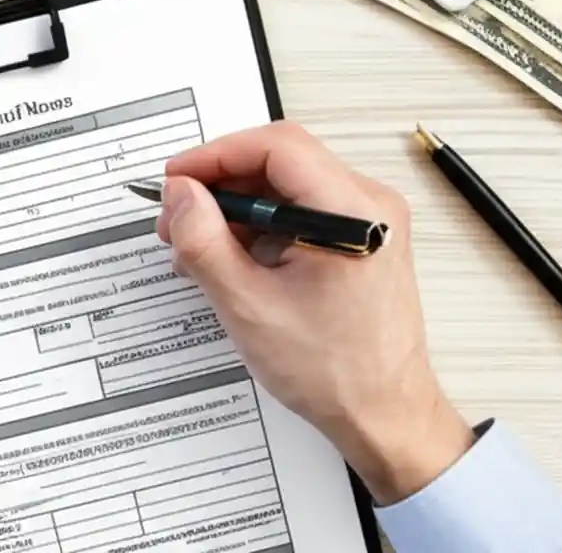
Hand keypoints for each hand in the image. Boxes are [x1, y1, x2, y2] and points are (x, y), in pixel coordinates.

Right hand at [157, 122, 473, 503]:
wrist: (384, 416)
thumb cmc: (336, 372)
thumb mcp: (249, 305)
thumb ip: (204, 241)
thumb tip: (180, 195)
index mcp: (352, 211)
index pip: (275, 147)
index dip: (216, 156)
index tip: (177, 180)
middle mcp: (370, 205)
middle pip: (280, 162)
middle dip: (221, 185)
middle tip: (178, 218)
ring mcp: (369, 222)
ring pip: (288, 187)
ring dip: (238, 210)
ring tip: (199, 249)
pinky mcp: (361, 240)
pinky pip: (302, 212)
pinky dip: (262, 228)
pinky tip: (231, 260)